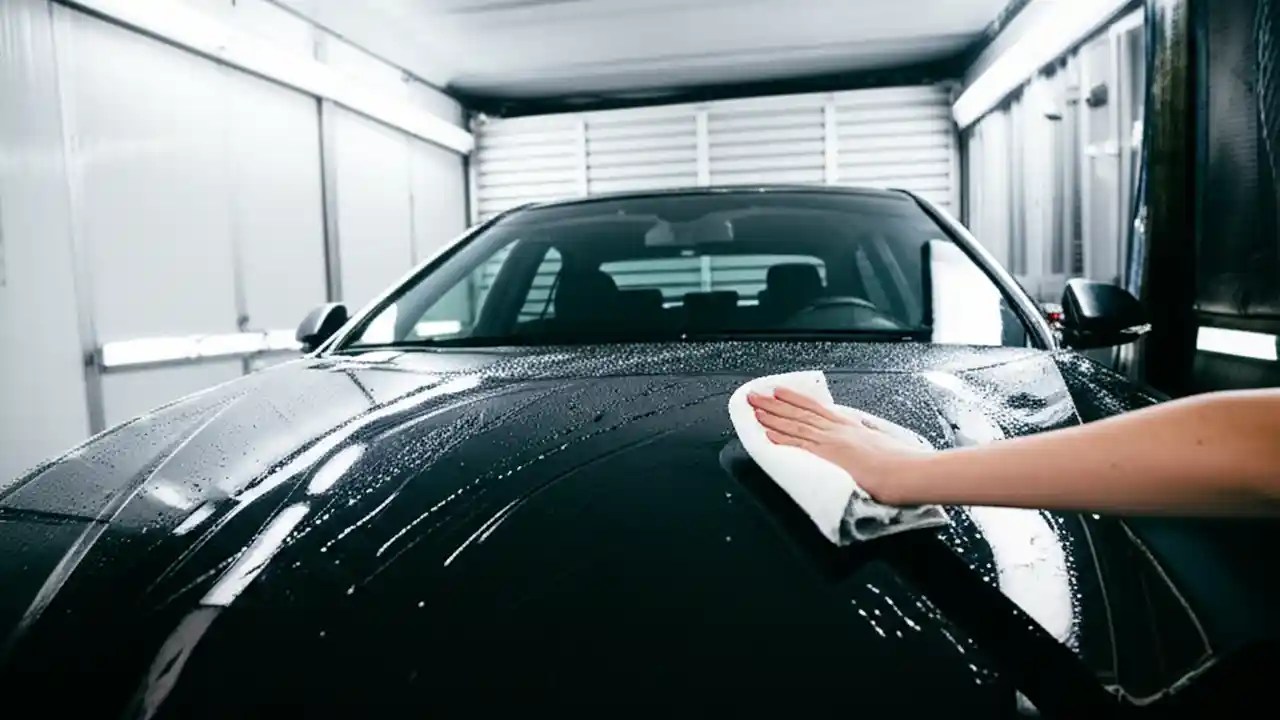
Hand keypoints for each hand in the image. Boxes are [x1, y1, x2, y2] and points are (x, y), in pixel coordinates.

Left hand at [746, 388, 930, 504]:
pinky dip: (781, 437)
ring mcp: (831, 441)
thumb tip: (863, 437)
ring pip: (794, 424)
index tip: (779, 391)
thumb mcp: (882, 441)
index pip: (815, 407)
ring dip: (772, 416)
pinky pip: (799, 443)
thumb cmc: (901, 461)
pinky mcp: (828, 455)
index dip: (794, 399)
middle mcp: (837, 429)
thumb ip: (867, 437)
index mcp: (849, 425)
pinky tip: (767, 432)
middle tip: (755, 395)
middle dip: (774, 404)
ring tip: (754, 408)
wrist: (908, 471)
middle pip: (799, 412)